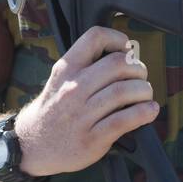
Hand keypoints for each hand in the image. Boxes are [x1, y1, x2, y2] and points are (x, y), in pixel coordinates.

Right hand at [12, 26, 158, 176]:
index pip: (95, 37)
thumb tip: (125, 54)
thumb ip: (86, 65)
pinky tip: (149, 111)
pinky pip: (125, 120)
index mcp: (66, 69)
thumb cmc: (54, 109)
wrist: (33, 144)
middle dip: (138, 69)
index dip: (118, 39)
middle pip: (118, 64)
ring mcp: (82, 114)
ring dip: (144, 91)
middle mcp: (73, 89)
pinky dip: (144, 113)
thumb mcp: (60, 79)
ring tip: (145, 95)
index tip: (126, 50)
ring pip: (124, 91)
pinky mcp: (93, 138)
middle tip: (140, 77)